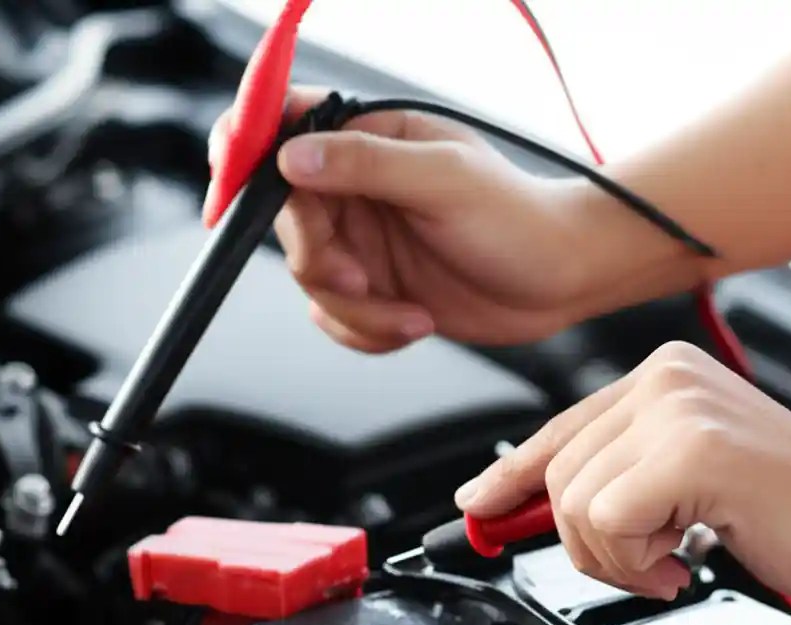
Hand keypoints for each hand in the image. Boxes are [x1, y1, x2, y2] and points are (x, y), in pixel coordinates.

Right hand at [206, 87, 705, 351]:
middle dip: (322, 262)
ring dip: (356, 309)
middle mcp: (356, 187)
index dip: (245, 149)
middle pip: (285, 221)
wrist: (561, 281)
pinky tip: (413, 323)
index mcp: (370, 138)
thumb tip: (291, 155)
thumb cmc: (519, 218)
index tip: (229, 186)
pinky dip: (366, 331)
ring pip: (309, 279)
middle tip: (362, 278)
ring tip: (412, 312)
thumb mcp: (444, 181)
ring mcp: (362, 239)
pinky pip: (332, 317)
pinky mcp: (372, 287)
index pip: (284, 126)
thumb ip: (365, 163)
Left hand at [455, 341, 790, 608]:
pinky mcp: (691, 450)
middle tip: (649, 560)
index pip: (560, 428)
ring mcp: (677, 409)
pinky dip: (636, 561)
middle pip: (557, 476)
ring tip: (673, 555)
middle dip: (589, 542)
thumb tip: (517, 498)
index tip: (478, 502)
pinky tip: (684, 558)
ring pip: (574, 503)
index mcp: (661, 375)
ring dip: (617, 557)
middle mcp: (664, 378)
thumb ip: (616, 473)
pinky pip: (608, 521)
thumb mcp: (685, 475)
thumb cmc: (790, 506)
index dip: (511, 475)